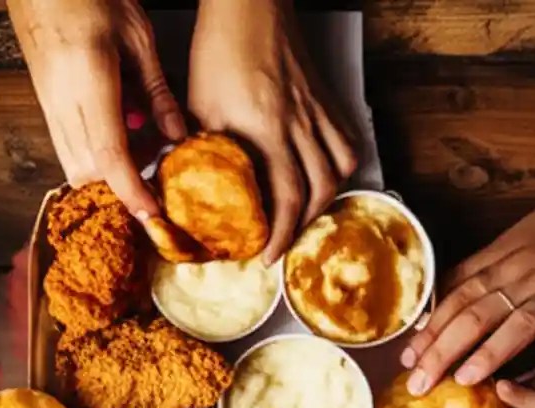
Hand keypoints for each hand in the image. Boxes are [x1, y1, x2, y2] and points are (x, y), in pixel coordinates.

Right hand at [9, 0, 184, 217]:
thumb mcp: (137, 38)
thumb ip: (157, 91)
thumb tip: (177, 135)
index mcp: (89, 83)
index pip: (109, 156)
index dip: (131, 192)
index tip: (151, 215)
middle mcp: (61, 102)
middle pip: (88, 172)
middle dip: (121, 189)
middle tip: (156, 181)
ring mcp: (48, 105)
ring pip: (74, 164)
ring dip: (107, 173)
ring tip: (142, 154)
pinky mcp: (44, 104)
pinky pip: (67, 146)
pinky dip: (94, 156)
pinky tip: (120, 134)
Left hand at [188, 0, 357, 262]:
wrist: (248, 7)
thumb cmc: (218, 50)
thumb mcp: (198, 105)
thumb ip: (200, 149)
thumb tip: (188, 187)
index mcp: (265, 130)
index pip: (284, 196)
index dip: (278, 234)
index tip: (266, 256)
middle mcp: (299, 125)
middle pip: (318, 191)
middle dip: (302, 225)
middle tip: (283, 242)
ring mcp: (317, 111)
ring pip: (340, 168)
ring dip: (326, 198)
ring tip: (305, 213)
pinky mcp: (324, 98)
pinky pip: (346, 140)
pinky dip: (339, 166)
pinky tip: (324, 173)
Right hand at [401, 183, 534, 393]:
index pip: (521, 324)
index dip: (491, 351)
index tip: (465, 379)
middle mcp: (529, 275)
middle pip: (480, 313)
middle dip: (444, 350)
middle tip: (420, 384)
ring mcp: (507, 258)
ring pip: (462, 295)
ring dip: (431, 329)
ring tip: (409, 359)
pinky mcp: (493, 246)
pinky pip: (459, 273)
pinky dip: (437, 298)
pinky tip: (418, 325)